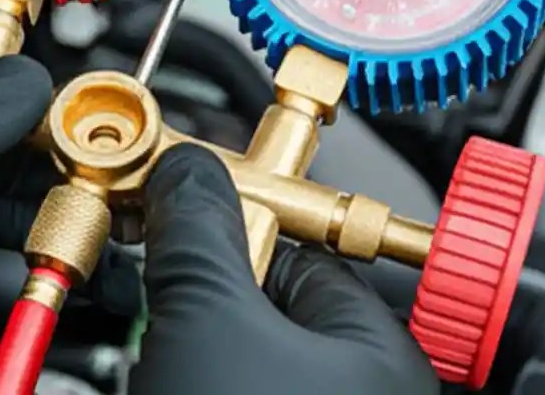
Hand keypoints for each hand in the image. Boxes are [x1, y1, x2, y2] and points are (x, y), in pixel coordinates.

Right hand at [130, 145, 439, 394]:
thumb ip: (200, 229)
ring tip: (163, 361)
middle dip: (202, 295)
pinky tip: (167, 383)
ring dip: (189, 341)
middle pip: (265, 303)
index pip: (301, 251)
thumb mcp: (209, 316)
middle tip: (160, 298)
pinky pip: (230, 386)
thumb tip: (190, 171)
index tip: (180, 209)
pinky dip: (194, 376)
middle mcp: (363, 388)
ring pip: (240, 352)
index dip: (232, 224)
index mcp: (383, 350)